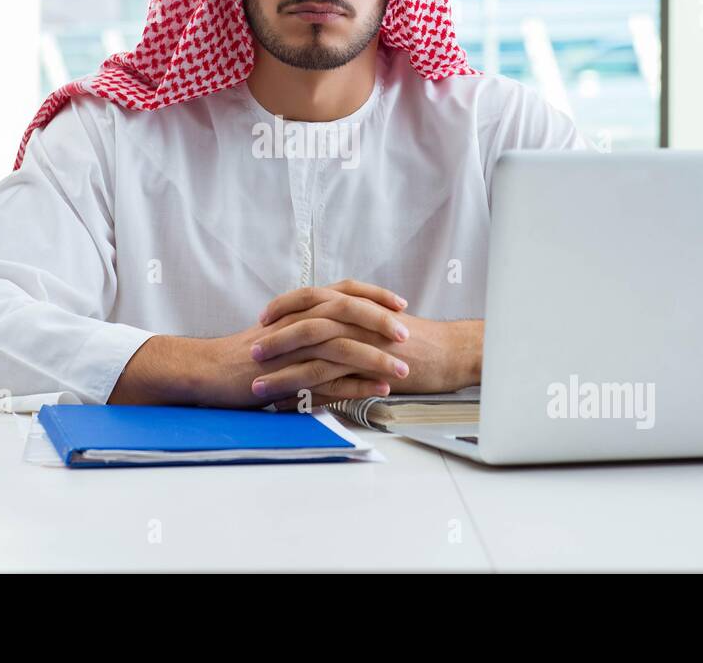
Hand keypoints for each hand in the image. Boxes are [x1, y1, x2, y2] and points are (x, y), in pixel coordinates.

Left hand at [254, 284, 482, 408]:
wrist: (451, 353)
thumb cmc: (419, 341)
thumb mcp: (382, 323)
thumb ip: (355, 322)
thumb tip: (331, 329)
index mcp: (356, 304)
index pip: (311, 297)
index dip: (285, 306)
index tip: (263, 319)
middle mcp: (355, 318)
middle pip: (305, 322)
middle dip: (274, 338)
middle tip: (251, 351)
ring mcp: (361, 341)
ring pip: (312, 352)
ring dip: (282, 370)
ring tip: (258, 385)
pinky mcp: (368, 367)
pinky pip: (330, 379)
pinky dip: (305, 392)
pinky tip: (288, 404)